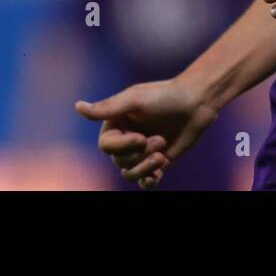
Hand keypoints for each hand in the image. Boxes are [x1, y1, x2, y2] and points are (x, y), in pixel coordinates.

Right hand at [74, 76, 217, 188]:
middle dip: (139, 154)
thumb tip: (77, 107)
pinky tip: (158, 173)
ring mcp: (143, 150)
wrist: (197, 101)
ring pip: (130, 173)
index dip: (122, 146)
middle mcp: (126, 137)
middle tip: (160, 139)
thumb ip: (107, 108)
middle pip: (119, 161)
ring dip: (146, 167)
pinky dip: (150, 179)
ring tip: (162, 153)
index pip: (106, 146)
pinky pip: (146, 180)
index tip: (141, 137)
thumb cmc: (165, 95)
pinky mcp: (159, 160)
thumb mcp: (134, 99)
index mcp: (116, 122)